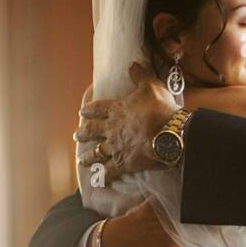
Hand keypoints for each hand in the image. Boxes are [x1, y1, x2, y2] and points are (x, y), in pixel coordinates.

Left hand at [76, 63, 174, 182]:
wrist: (168, 134)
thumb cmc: (160, 109)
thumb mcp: (151, 87)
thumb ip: (140, 76)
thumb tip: (132, 65)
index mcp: (116, 110)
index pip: (97, 109)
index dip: (89, 110)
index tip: (82, 112)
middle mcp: (111, 129)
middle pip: (92, 131)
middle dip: (83, 134)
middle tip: (76, 136)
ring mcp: (115, 147)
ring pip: (96, 153)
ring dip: (88, 156)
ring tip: (82, 160)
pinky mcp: (122, 163)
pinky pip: (109, 172)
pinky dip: (103, 177)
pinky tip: (98, 181)